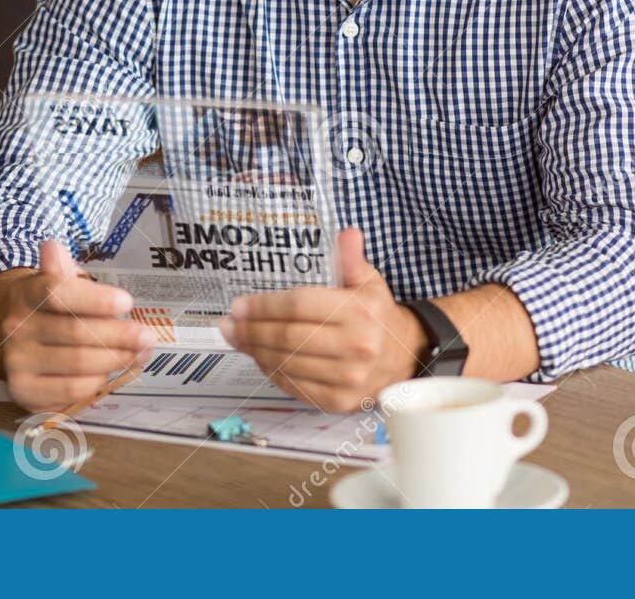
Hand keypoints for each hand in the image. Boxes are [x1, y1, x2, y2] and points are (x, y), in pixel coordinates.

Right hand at [0, 240, 155, 412]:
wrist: (7, 336)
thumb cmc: (46, 308)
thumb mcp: (54, 282)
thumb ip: (62, 269)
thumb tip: (52, 247)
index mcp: (27, 294)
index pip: (58, 293)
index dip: (95, 299)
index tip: (127, 302)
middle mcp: (16, 329)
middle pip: (76, 333)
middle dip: (120, 335)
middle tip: (147, 336)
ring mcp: (17, 363)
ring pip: (78, 364)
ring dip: (116, 359)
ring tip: (138, 353)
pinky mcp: (24, 393)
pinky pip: (72, 391)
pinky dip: (98, 382)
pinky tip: (110, 371)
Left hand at [218, 227, 426, 411]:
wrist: (405, 356)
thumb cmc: (378, 315)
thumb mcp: (369, 282)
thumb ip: (352, 259)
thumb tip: (347, 233)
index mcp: (360, 311)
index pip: (300, 307)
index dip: (264, 306)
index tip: (239, 305)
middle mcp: (356, 346)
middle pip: (288, 337)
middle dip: (251, 330)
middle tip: (228, 324)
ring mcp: (348, 378)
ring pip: (287, 364)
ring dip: (255, 351)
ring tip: (237, 339)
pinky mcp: (339, 401)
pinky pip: (294, 386)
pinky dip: (271, 372)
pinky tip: (260, 357)